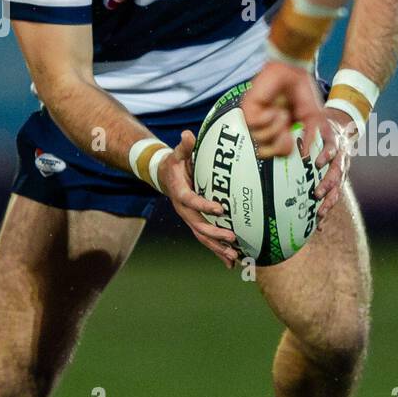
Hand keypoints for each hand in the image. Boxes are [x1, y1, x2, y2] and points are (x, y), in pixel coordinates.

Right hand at [158, 130, 239, 268]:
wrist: (163, 177)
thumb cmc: (174, 163)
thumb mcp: (177, 153)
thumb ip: (184, 147)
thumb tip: (188, 134)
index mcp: (180, 193)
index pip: (192, 201)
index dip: (204, 205)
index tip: (220, 209)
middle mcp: (183, 210)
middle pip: (198, 225)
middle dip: (215, 233)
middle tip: (232, 238)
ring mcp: (189, 219)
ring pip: (202, 237)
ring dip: (217, 247)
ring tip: (234, 256)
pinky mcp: (195, 223)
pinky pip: (206, 239)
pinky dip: (218, 251)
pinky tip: (231, 262)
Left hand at [244, 62, 325, 160]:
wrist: (293, 70)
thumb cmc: (302, 90)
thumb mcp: (312, 116)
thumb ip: (310, 134)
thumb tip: (305, 154)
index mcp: (281, 128)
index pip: (277, 150)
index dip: (284, 152)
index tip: (293, 142)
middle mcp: (267, 125)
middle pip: (265, 152)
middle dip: (278, 147)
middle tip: (287, 136)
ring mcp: (257, 117)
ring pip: (259, 139)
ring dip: (276, 128)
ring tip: (283, 114)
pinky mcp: (249, 108)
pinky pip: (254, 124)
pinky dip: (267, 119)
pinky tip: (274, 110)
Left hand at [314, 109, 358, 219]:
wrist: (344, 128)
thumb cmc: (324, 125)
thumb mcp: (318, 121)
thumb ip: (306, 128)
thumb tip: (284, 129)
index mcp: (335, 142)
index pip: (333, 148)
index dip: (327, 155)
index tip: (318, 163)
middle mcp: (341, 159)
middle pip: (337, 173)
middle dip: (328, 184)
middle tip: (316, 194)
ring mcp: (342, 171)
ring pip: (338, 189)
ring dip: (329, 202)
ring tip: (320, 214)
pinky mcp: (340, 181)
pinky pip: (334, 198)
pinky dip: (327, 212)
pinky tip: (319, 227)